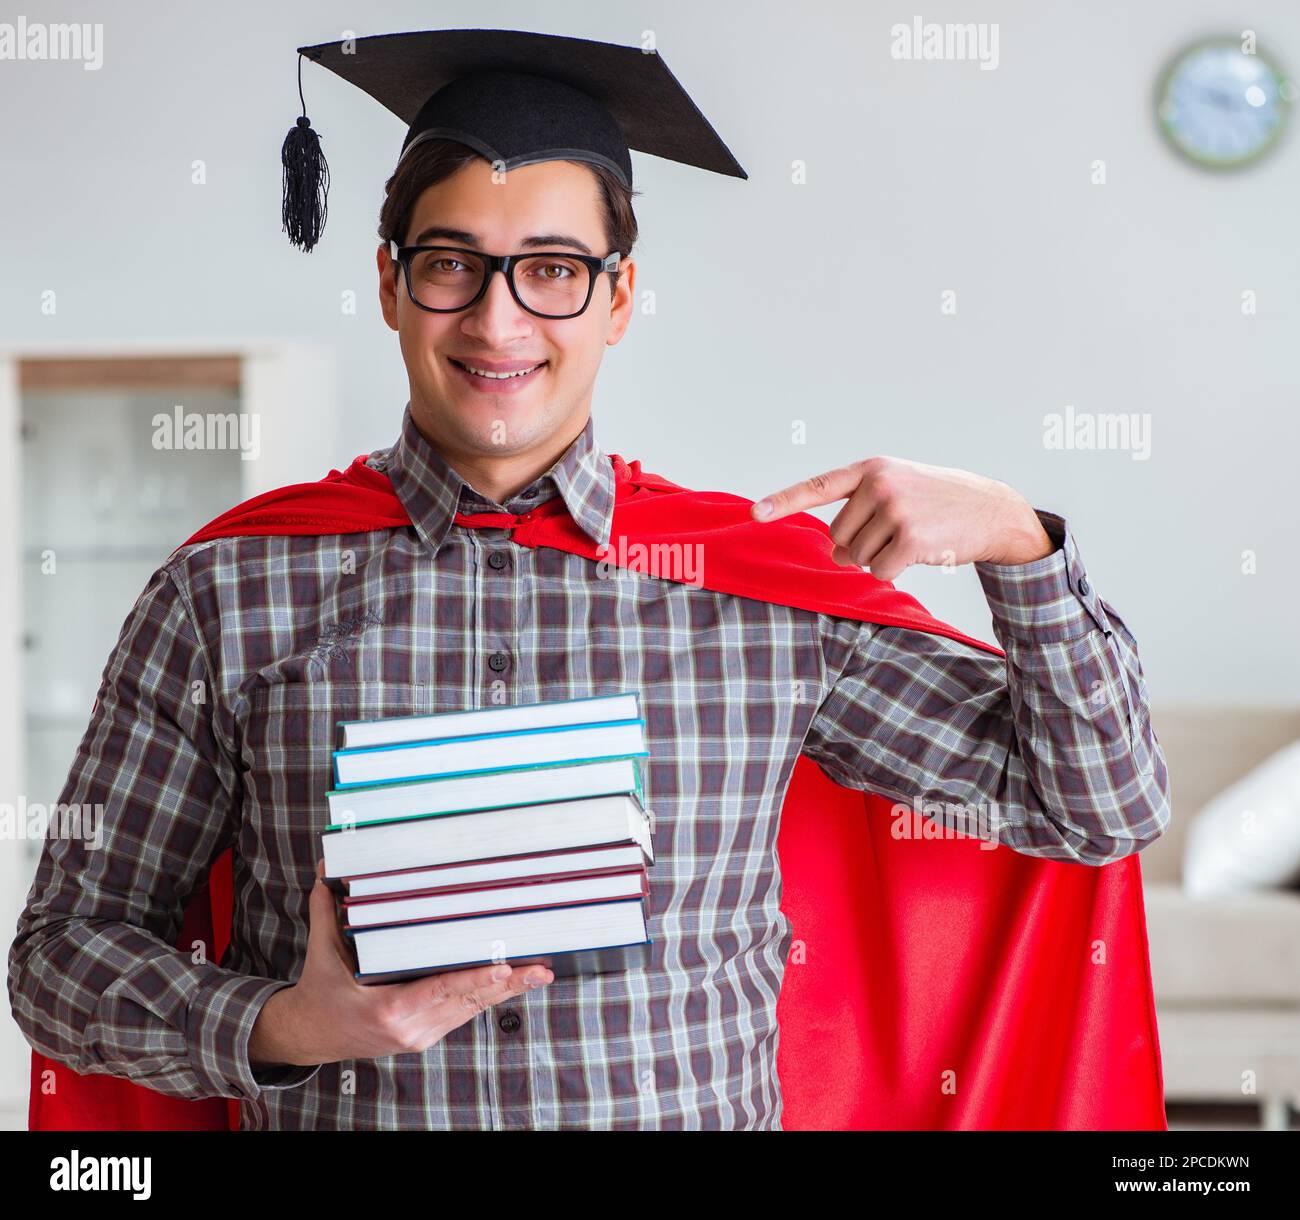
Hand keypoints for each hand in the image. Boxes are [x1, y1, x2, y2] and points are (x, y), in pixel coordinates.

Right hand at [249, 860, 553, 1067]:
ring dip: (507, 991)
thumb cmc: (320, 993)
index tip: (505, 968)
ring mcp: (421, 1035)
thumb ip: (327, 909)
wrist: (311, 1035)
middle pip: (467, 1001)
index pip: (441, 990)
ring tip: (539, 972)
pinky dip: (488, 996)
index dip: (476, 980)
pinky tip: (514, 981)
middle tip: (540, 968)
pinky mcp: (426, 1035)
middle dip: (507, 984)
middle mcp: (410, 1028)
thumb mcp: (321, 953)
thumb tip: (326, 868)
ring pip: (472, 1010)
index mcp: (387, 1009)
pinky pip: (464, 1013)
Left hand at [751, 456, 1054, 580]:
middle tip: (895, 533)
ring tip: (912, 538)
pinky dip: (895, 571)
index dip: (784, 502)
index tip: (755, 513)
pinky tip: (921, 553)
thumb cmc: (937, 502)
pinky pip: (880, 571)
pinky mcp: (911, 538)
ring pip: (858, 557)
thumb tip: (834, 555)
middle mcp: (880, 485)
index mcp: (871, 470)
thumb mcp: (897, 489)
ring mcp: (896, 510)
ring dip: (880, 558)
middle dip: (860, 546)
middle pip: (839, 537)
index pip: (818, 487)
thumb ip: (858, 512)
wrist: (991, 510)